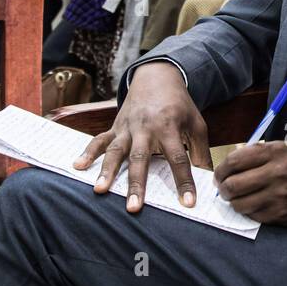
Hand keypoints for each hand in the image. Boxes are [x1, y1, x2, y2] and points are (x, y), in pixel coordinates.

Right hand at [73, 61, 210, 211]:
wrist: (158, 77)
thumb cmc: (180, 105)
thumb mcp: (197, 124)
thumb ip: (201, 152)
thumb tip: (209, 179)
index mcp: (170, 127)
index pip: (178, 158)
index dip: (183, 181)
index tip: (187, 203)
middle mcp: (146, 128)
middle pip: (141, 158)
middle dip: (137, 184)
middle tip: (133, 208)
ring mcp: (127, 127)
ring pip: (116, 150)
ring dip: (107, 171)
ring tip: (100, 190)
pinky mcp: (115, 127)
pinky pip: (99, 139)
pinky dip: (88, 152)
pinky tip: (78, 166)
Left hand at [214, 142, 286, 224]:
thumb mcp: (285, 148)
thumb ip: (259, 151)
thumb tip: (232, 159)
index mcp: (275, 153)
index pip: (235, 161)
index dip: (221, 169)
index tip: (220, 174)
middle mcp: (275, 174)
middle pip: (233, 185)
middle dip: (223, 188)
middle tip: (224, 188)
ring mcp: (277, 196)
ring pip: (239, 204)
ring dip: (233, 202)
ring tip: (236, 198)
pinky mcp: (280, 214)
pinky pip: (253, 216)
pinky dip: (248, 211)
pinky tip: (253, 205)